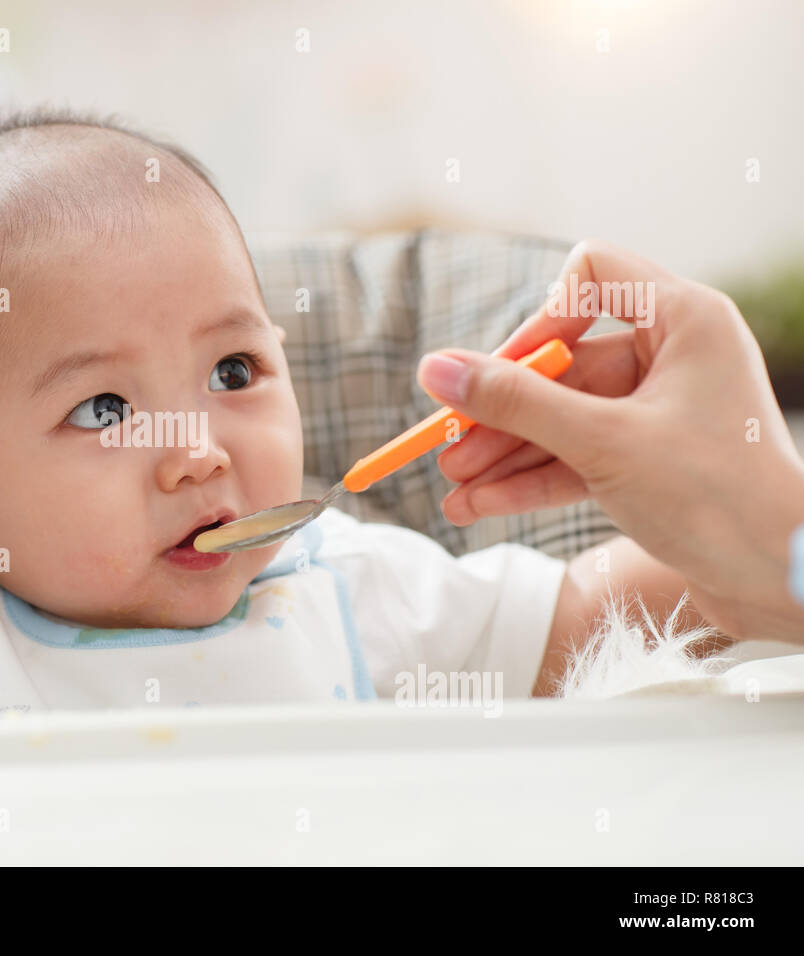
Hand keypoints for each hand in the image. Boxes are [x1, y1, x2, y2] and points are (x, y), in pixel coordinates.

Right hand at [416, 240, 803, 641]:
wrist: (784, 581)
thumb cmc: (717, 497)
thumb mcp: (601, 442)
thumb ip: (514, 404)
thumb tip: (434, 369)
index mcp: (684, 321)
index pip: (591, 275)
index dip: (539, 319)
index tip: (501, 373)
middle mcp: (673, 357)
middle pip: (561, 364)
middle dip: (501, 411)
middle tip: (446, 443)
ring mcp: (660, 413)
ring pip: (562, 419)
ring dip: (506, 454)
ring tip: (453, 488)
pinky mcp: (650, 463)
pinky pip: (576, 458)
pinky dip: (531, 482)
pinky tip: (480, 506)